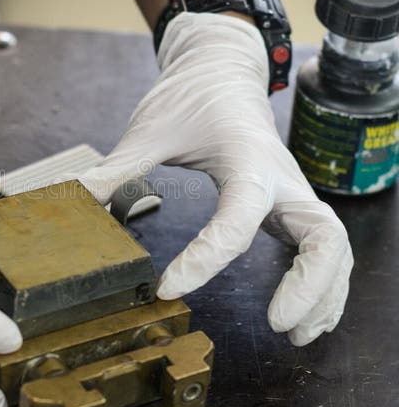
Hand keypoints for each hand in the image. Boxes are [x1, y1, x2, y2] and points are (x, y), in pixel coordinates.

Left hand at [82, 13, 352, 345]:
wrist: (223, 69)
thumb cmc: (191, 96)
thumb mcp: (150, 128)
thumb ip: (116, 170)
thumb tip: (73, 203)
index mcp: (247, 161)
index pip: (237, 219)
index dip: (205, 259)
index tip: (167, 289)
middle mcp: (280, 181)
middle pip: (324, 236)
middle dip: (309, 285)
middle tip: (277, 324)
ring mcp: (292, 194)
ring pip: (334, 248)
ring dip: (324, 294)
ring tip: (297, 336)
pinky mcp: (291, 204)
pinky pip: (324, 248)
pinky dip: (324, 286)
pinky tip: (307, 318)